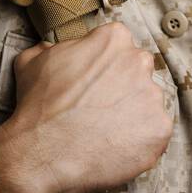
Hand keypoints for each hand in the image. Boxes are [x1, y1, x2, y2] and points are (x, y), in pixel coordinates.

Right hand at [0, 22, 172, 192]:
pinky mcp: (160, 129)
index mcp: (113, 39)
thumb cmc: (37, 106)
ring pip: (148, 103)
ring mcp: (153, 97)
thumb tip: (50, 46)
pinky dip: (140, 141)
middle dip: (123, 87)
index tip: (93, 83)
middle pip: (138, 72)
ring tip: (105, 132)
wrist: (42, 153)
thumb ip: (49, 47)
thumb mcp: (32, 62)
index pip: (118, 46)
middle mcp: (139, 62)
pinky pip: (155, 133)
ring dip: (132, 115)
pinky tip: (116, 147)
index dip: (104, 66)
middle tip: (99, 108)